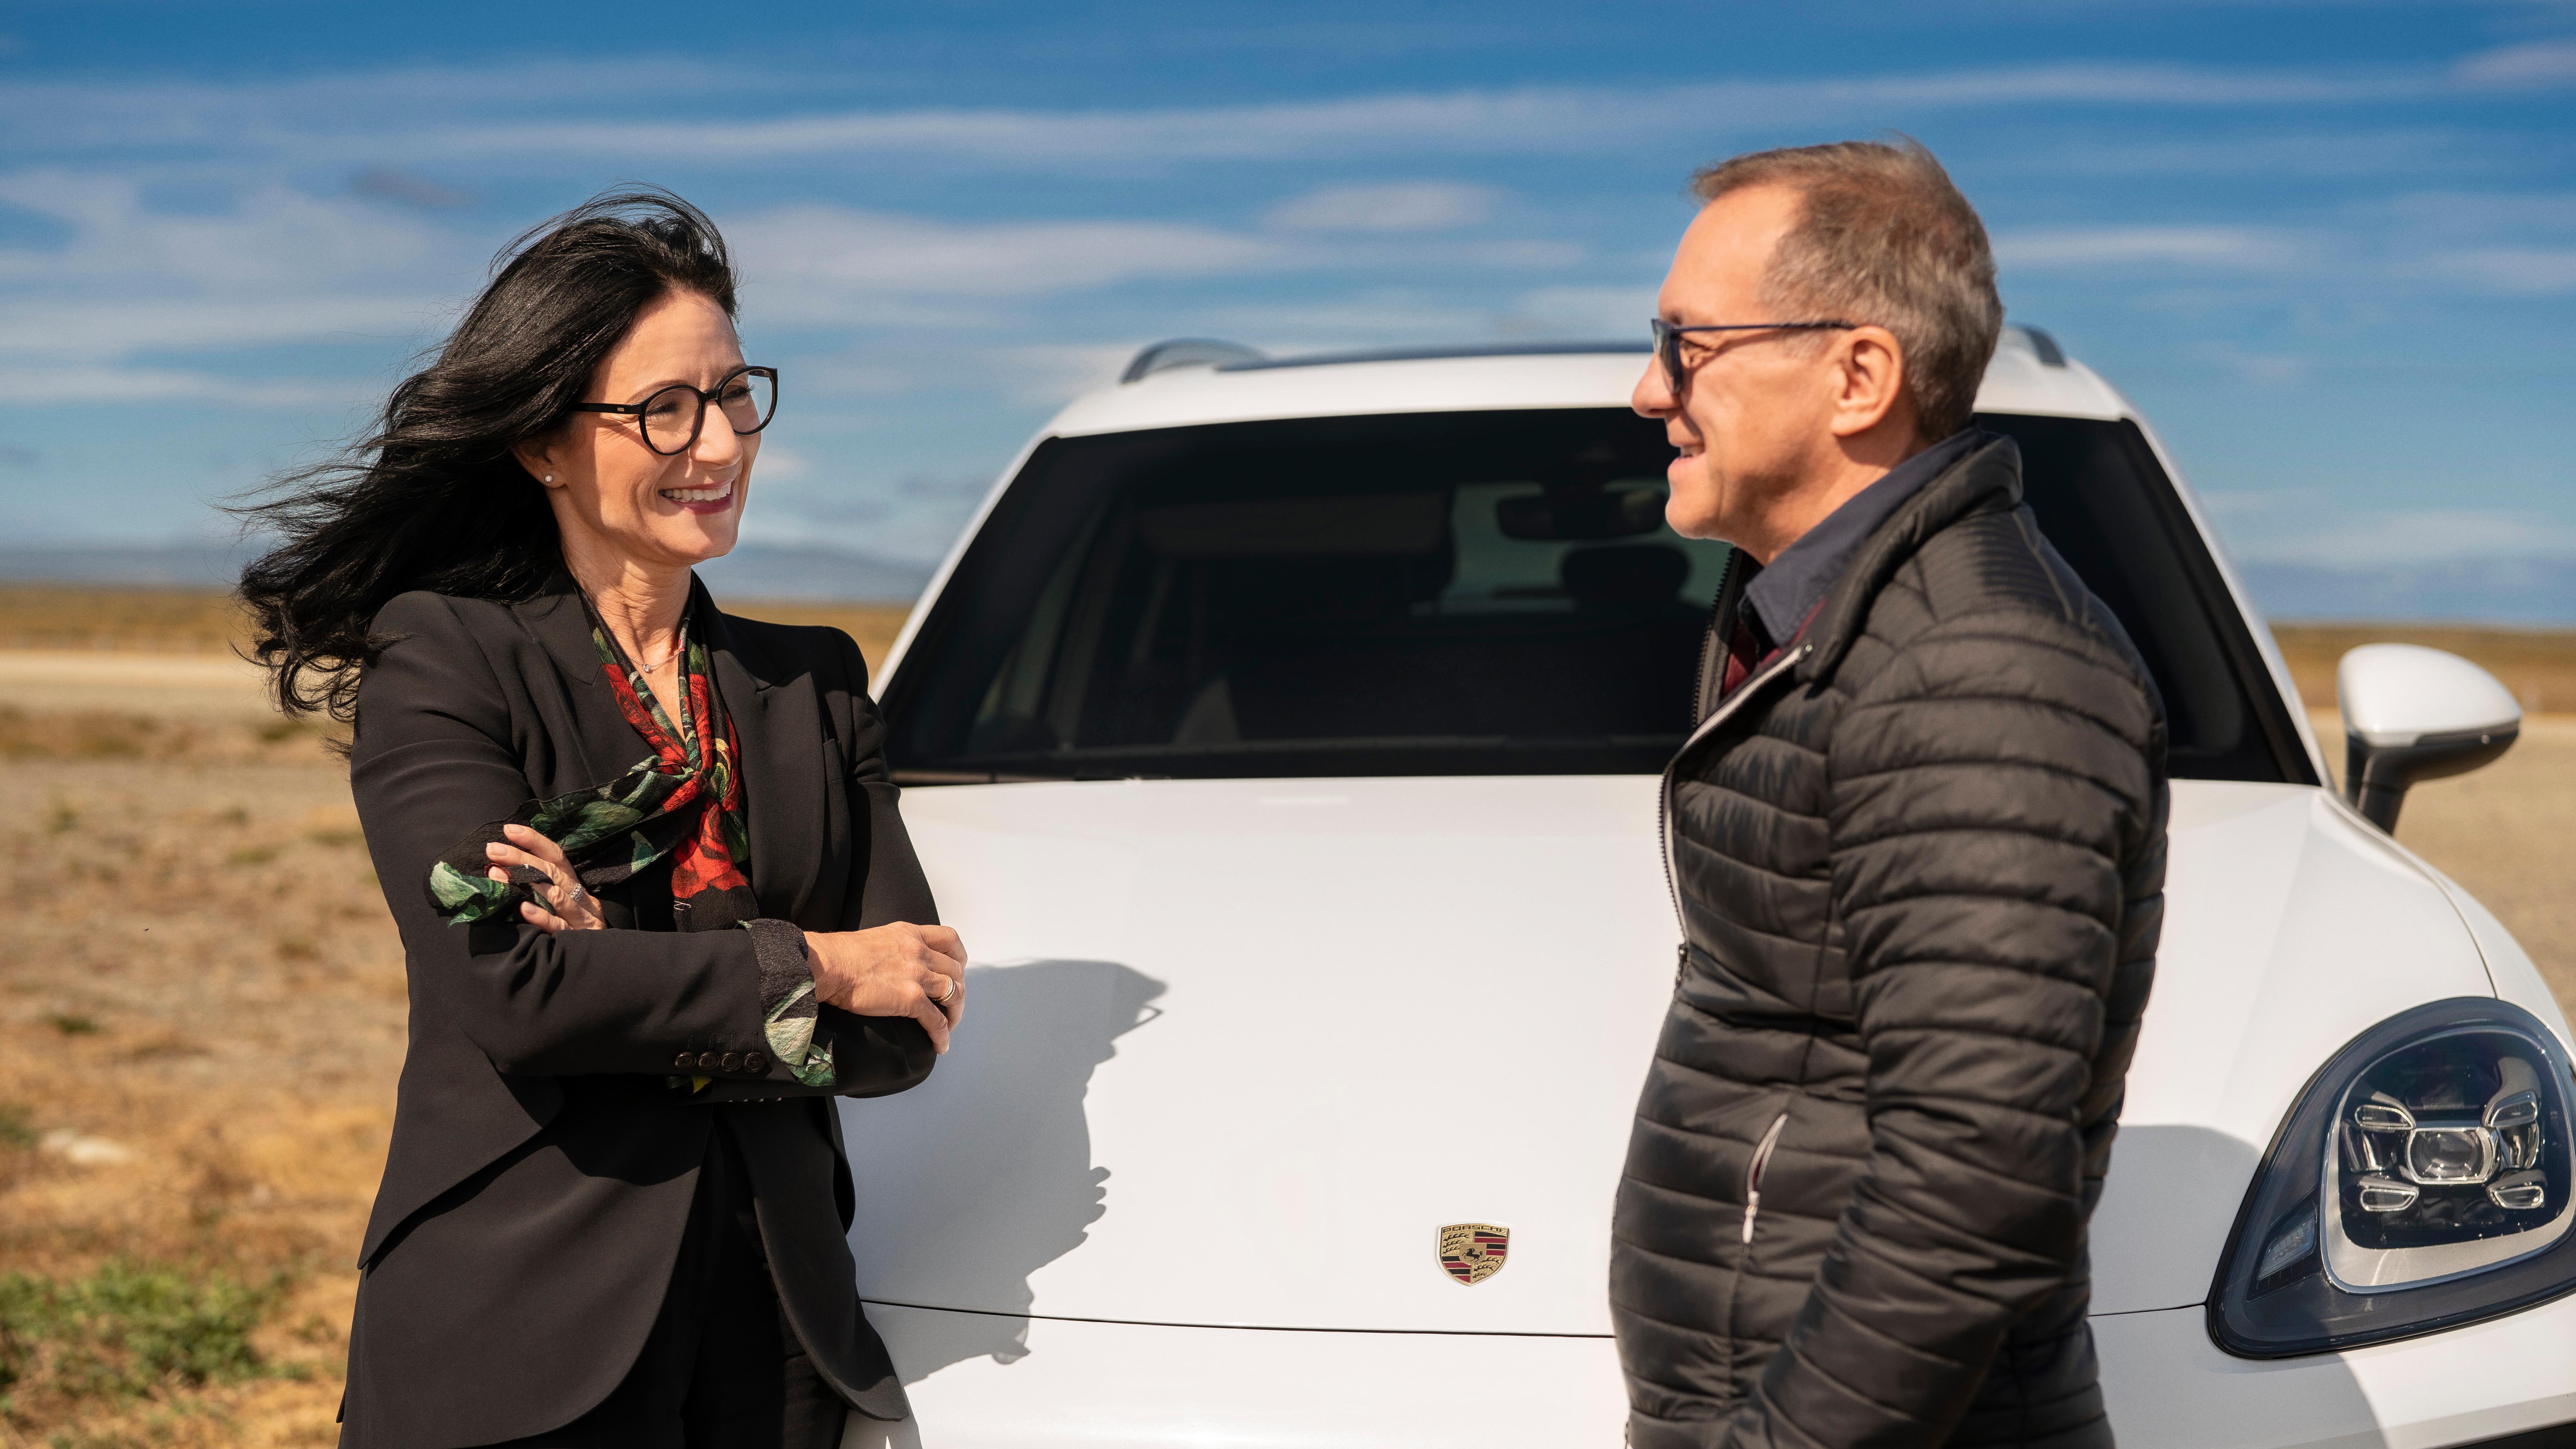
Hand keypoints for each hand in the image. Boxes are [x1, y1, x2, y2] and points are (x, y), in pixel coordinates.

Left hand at [484, 822, 606, 934]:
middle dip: (520, 857)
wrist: (602, 966)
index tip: (509, 829)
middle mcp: (581, 899)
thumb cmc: (573, 932)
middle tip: (493, 849)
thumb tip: (502, 869)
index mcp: (576, 887)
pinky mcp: (577, 940)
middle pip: (552, 872)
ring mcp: (581, 919)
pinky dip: (541, 916)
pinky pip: (558, 926)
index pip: (556, 857)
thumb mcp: (561, 907)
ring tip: (499, 872)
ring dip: (525, 881)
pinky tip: (522, 909)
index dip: (534, 841)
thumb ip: (541, 890)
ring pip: (556, 894)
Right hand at [803, 923, 966, 1053]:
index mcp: (911, 934)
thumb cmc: (842, 955)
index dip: (959, 957)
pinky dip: (942, 1035)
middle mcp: (919, 952)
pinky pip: (936, 1020)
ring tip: (949, 1026)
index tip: (957, 970)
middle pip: (956, 970)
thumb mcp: (878, 938)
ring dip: (955, 1013)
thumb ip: (896, 946)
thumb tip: (898, 961)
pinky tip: (941, 1045)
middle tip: (951, 1005)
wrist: (828, 965)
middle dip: (959, 990)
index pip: (950, 939)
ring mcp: (917, 975)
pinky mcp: (910, 999)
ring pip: (953, 994)